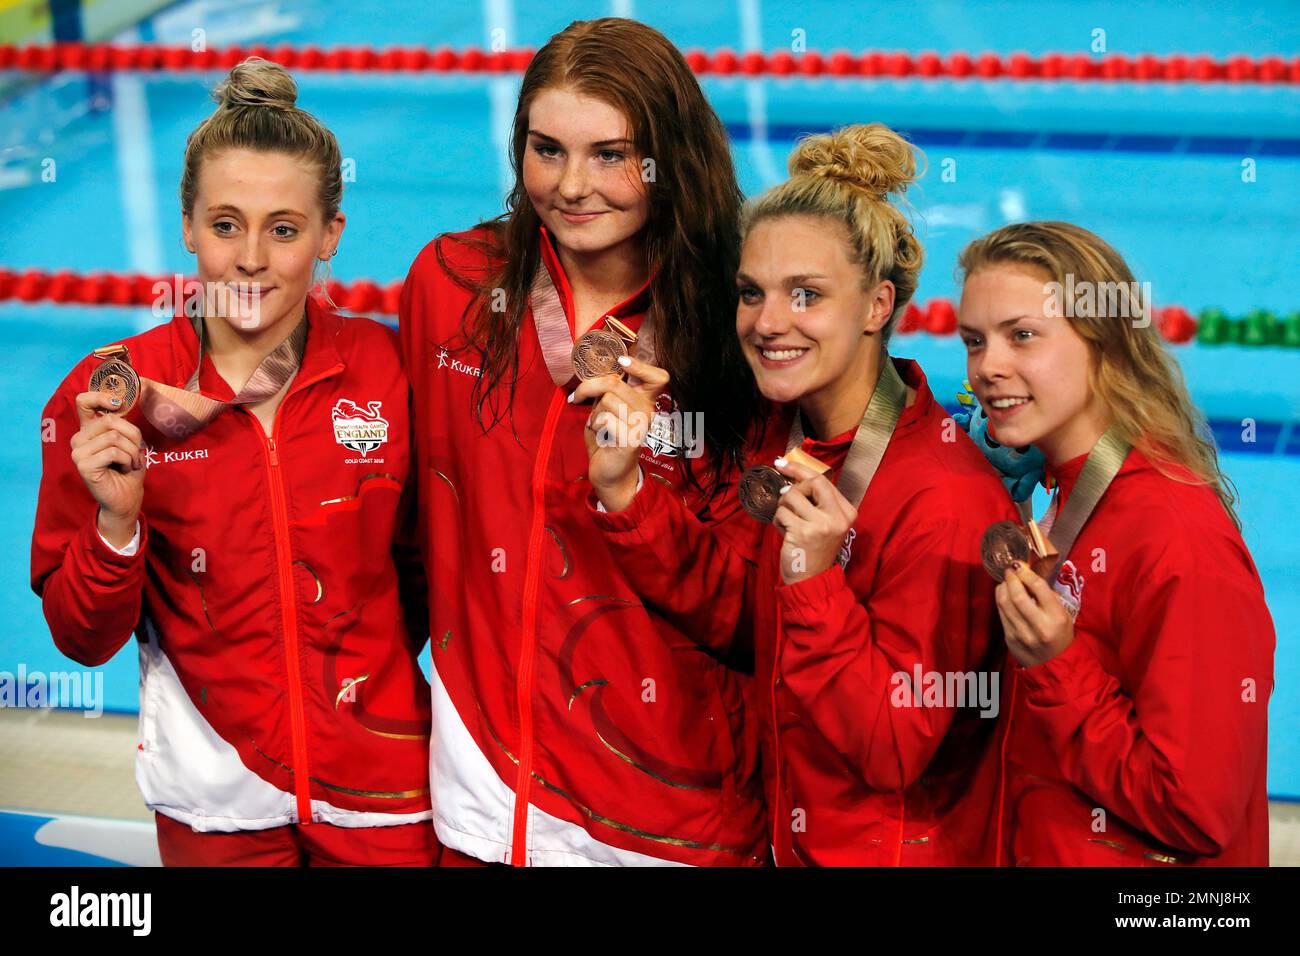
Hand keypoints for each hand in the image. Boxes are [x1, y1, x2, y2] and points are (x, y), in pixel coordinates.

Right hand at [69, 391, 145, 546]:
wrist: (127, 497)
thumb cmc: (129, 469)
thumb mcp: (130, 442)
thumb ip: (122, 425)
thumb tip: (118, 404)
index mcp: (89, 430)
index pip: (84, 402)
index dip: (100, 397)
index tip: (118, 405)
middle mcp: (79, 438)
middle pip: (110, 420)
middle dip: (133, 437)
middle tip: (135, 453)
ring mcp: (78, 452)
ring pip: (113, 436)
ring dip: (131, 451)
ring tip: (130, 463)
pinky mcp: (82, 464)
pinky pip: (112, 451)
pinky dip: (127, 460)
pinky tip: (124, 469)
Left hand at [572, 355, 668, 511]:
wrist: (609, 473)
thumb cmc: (606, 438)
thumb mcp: (606, 408)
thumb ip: (608, 391)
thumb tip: (596, 371)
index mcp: (644, 400)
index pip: (659, 377)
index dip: (641, 365)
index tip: (621, 362)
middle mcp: (647, 411)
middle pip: (616, 383)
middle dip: (590, 387)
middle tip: (578, 397)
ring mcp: (641, 425)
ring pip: (608, 400)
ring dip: (594, 412)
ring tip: (597, 424)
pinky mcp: (631, 439)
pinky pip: (606, 419)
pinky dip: (596, 425)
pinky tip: (601, 435)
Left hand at [772, 457, 855, 584]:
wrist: (812, 580)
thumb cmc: (815, 549)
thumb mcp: (826, 523)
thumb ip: (817, 501)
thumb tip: (793, 475)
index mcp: (847, 511)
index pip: (824, 480)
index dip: (801, 469)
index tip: (783, 463)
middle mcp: (838, 517)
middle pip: (813, 482)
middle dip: (792, 483)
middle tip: (782, 490)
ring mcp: (822, 525)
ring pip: (791, 496)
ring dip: (782, 506)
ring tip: (787, 521)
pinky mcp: (804, 532)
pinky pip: (782, 513)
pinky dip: (778, 520)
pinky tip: (785, 532)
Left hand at [995, 562, 1074, 665]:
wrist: (1053, 665)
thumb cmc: (1060, 635)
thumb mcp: (1063, 615)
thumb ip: (1047, 596)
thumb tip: (1027, 574)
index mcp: (1057, 618)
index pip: (1039, 587)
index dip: (1026, 573)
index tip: (1020, 565)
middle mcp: (1039, 626)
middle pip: (1017, 595)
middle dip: (1011, 579)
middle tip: (1010, 570)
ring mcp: (1022, 634)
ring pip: (1004, 603)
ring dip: (1002, 587)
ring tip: (1006, 581)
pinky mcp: (1010, 639)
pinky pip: (1001, 614)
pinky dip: (1000, 600)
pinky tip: (1004, 594)